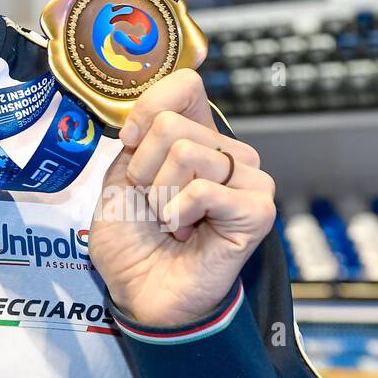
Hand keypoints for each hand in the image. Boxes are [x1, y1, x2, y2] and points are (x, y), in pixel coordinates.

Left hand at [87, 69, 275, 327]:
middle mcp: (227, 153)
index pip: (186, 85)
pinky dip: (179, 212)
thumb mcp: (120, 176)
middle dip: (144, 168)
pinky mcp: (257, 211)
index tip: (129, 142)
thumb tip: (147, 113)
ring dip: (160, 193)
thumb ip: (136, 136)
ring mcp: (248, 181)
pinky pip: (205, 189)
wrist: (139, 292)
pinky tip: (184, 232)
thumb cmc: (131, 239)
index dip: (147, 108)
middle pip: (172, 124)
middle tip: (153, 201)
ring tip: (169, 219)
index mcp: (196, 136)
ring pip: (187, 151)